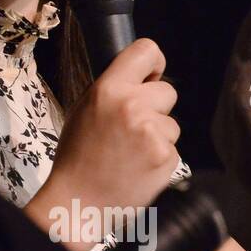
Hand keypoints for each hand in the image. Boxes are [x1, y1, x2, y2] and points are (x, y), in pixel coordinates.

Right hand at [25, 38, 180, 250]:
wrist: (79, 199)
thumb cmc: (78, 156)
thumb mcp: (83, 110)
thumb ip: (111, 90)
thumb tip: (140, 77)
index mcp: (108, 89)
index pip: (146, 50)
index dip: (154, 63)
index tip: (152, 74)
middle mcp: (132, 106)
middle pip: (168, 91)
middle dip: (156, 106)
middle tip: (133, 126)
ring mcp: (151, 132)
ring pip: (171, 123)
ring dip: (157, 135)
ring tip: (131, 152)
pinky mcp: (165, 156)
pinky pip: (172, 148)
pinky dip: (159, 157)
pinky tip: (138, 167)